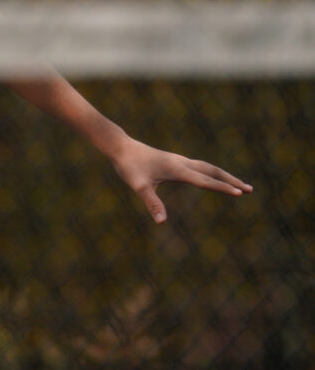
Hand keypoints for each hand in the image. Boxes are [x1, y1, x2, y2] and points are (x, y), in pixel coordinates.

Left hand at [110, 137, 252, 223]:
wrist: (120, 147)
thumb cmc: (128, 167)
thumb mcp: (139, 186)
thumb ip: (151, 203)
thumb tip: (161, 221)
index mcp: (176, 169)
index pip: (205, 180)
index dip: (222, 187)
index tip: (240, 193)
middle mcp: (181, 163)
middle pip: (212, 171)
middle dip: (230, 180)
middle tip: (249, 189)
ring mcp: (178, 161)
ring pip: (207, 167)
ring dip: (223, 175)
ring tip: (238, 184)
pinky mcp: (174, 161)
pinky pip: (199, 167)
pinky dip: (211, 173)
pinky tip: (212, 178)